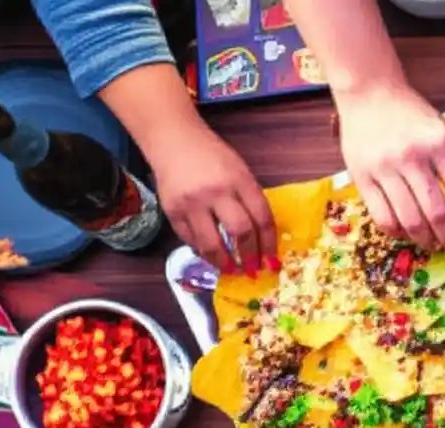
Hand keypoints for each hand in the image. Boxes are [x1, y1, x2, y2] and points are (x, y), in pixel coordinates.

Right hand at [151, 124, 275, 274]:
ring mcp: (192, 203)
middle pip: (240, 232)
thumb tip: (261, 237)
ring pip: (212, 244)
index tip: (272, 260)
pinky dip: (204, 252)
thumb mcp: (239, 171)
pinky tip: (212, 256)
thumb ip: (250, 199)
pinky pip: (191, 241)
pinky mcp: (172, 212)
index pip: (261, 218)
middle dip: (250, 257)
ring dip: (225, 263)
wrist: (172, 140)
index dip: (269, 244)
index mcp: (239, 180)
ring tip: (232, 270)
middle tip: (253, 269)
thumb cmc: (211, 156)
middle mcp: (216, 192)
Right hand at [338, 82, 444, 252]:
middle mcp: (412, 156)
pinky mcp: (362, 178)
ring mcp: (385, 168)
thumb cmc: (411, 114)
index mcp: (439, 143)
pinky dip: (398, 232)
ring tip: (434, 245)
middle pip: (437, 213)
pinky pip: (383, 217)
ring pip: (410, 220)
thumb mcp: (441, 130)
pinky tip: (407, 233)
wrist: (369, 93)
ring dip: (426, 240)